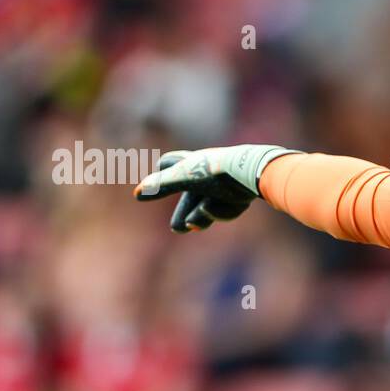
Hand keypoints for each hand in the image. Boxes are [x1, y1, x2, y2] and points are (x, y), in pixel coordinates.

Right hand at [133, 144, 300, 232]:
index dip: (162, 173)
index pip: (171, 163)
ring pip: (209, 205)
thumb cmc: (214, 171)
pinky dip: (222, 211)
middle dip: (185, 213)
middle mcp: (207, 172)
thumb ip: (162, 185)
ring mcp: (225, 184)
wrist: (251, 173)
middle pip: (191, 196)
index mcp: (192, 163)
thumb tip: (138, 194)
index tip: (154, 182)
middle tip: (178, 227)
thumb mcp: (184, 178)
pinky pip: (228, 208)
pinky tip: (218, 207)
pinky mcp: (241, 194)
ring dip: (201, 216)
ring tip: (192, 225)